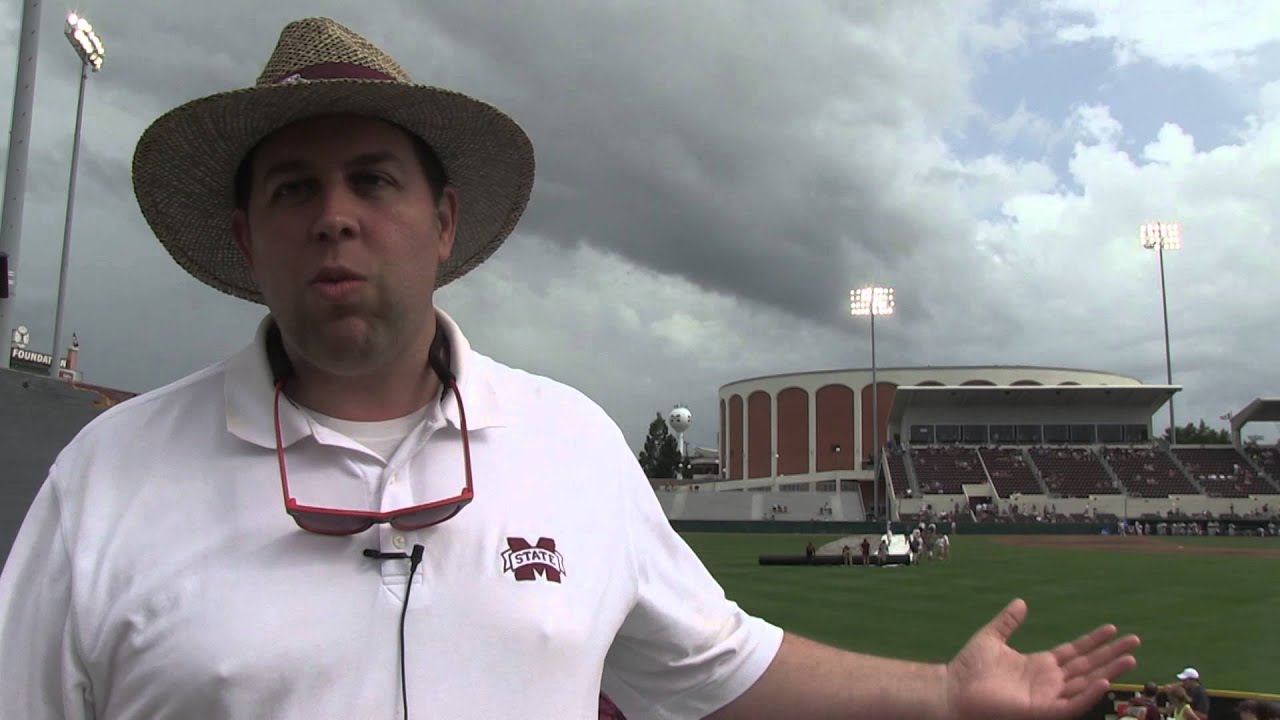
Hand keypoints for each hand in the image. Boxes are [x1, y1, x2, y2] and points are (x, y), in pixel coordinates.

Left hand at [943, 598, 1139, 719]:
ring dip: (1108, 671)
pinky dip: (1088, 695)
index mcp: (1039, 665)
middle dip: (1111, 654)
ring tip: (1130, 658)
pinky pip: (1071, 705)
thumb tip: (1021, 602)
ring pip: (1086, 684)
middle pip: (1088, 666)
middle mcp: (1049, 681)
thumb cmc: (969, 668)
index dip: (1094, 641)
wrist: (953, 689)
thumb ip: (1008, 622)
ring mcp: (1047, 697)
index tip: (1113, 629)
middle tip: (1135, 641)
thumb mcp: (992, 638)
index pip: (1074, 652)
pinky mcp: (1042, 711)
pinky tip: (1103, 681)